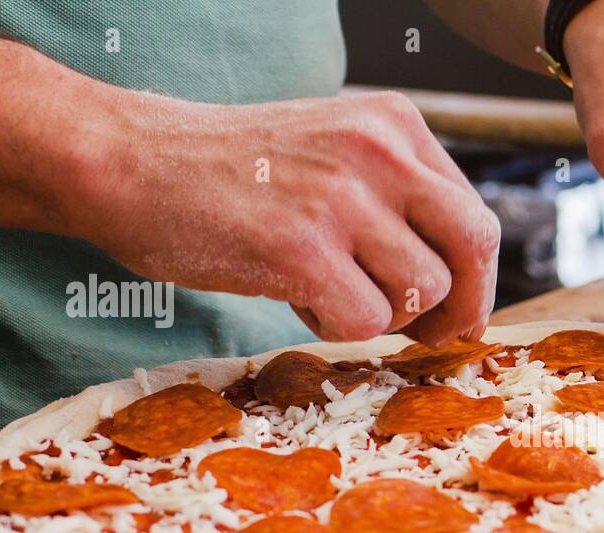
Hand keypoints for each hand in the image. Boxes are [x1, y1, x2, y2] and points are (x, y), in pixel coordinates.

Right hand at [79, 90, 498, 344]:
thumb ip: (395, 200)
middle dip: (461, 306)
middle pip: (474, 247)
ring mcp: (343, 198)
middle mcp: (380, 152)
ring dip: (380, 314)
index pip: (474, 212)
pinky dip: (334, 327)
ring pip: (422, 293)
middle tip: (430, 335)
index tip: (456, 310)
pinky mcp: (303, 248)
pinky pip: (365, 322)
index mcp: (395, 124)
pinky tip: (295, 297)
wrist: (129, 160)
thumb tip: (456, 288)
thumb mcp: (331, 155)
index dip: (473, 276)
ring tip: (325, 291)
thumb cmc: (229, 173)